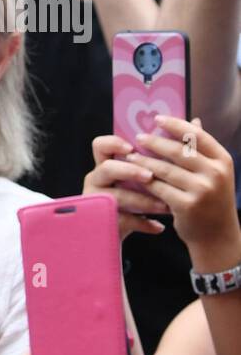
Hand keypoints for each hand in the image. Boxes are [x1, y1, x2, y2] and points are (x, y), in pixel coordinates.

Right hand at [83, 134, 167, 237]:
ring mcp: (99, 200)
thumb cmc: (139, 196)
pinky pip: (124, 220)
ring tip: (164, 206)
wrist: (123, 229)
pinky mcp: (105, 220)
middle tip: (150, 176)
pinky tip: (159, 226)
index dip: (113, 143)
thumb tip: (196, 123)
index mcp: (107, 164)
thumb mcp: (145, 174)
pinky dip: (142, 223)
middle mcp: (98, 180)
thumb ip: (164, 151)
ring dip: (142, 200)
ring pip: (117, 196)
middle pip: (107, 168)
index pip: (100, 146)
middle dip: (129, 171)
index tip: (132, 146)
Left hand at [127, 116, 240, 264]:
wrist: (217, 236)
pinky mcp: (186, 205)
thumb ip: (203, 149)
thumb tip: (193, 120)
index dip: (176, 125)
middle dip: (155, 142)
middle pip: (179, 150)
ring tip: (130, 156)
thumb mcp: (215, 173)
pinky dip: (146, 181)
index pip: (198, 135)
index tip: (158, 119)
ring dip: (145, 161)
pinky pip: (159, 187)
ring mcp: (202, 190)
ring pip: (165, 169)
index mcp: (223, 160)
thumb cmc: (212, 200)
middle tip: (138, 137)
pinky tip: (135, 176)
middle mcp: (216, 173)